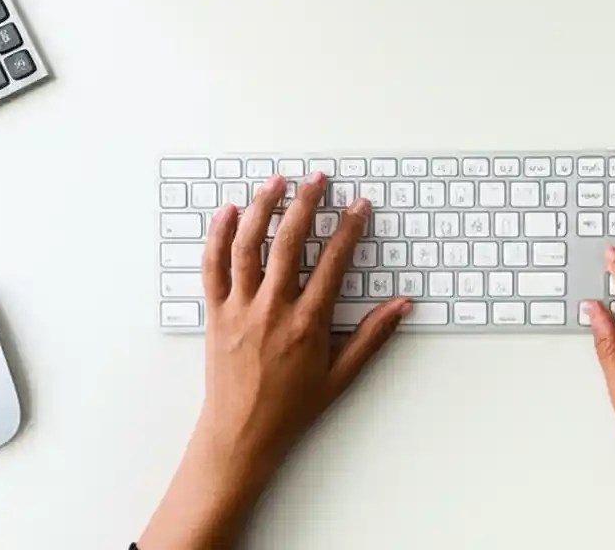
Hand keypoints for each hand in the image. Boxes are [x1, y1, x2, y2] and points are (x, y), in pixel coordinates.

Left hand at [140, 172, 410, 549]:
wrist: (241, 433)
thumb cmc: (292, 407)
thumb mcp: (341, 376)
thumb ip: (372, 337)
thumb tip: (401, 306)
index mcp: (308, 324)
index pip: (333, 263)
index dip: (349, 229)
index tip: (359, 206)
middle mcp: (273, 310)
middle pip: (290, 243)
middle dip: (306, 205)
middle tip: (318, 180)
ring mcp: (240, 309)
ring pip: (249, 246)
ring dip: (262, 209)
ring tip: (276, 183)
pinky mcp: (215, 314)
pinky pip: (213, 267)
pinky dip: (218, 236)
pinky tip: (228, 212)